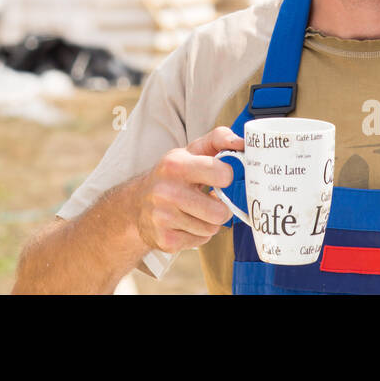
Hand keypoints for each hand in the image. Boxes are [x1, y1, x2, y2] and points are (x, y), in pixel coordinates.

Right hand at [134, 126, 243, 253]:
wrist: (136, 205)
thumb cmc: (172, 175)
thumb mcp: (191, 151)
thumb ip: (218, 139)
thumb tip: (242, 142)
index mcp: (175, 165)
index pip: (222, 174)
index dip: (226, 177)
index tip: (218, 177)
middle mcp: (167, 191)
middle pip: (220, 212)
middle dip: (220, 207)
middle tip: (209, 199)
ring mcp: (164, 218)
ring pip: (212, 228)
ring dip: (208, 221)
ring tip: (194, 211)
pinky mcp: (166, 240)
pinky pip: (201, 241)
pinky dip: (198, 234)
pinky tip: (185, 223)